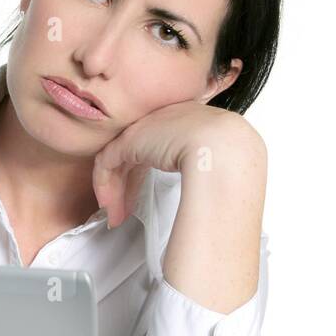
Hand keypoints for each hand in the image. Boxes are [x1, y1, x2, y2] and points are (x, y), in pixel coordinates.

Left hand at [92, 100, 251, 228]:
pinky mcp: (129, 140)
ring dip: (116, 191)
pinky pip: (107, 163)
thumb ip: (201, 166)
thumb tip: (200, 186)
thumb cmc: (229, 159)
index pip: (157, 146)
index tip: (144, 196)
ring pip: (119, 160)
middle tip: (124, 210)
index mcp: (186, 120)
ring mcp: (145, 127)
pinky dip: (106, 186)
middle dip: (128, 186)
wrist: (224, 150)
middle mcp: (163, 119)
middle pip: (137, 154)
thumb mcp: (215, 159)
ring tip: (115, 216)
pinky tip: (110, 205)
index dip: (146, 174)